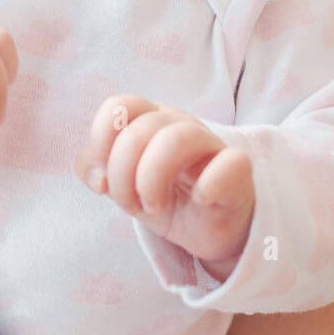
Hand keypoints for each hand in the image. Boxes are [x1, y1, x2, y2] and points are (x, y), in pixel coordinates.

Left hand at [76, 94, 254, 269]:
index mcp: (149, 120)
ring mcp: (210, 144)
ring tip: (153, 206)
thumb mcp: (123, 185)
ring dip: (153, 179)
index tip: (103, 180)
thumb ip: (96, 169)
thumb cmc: (166, 196)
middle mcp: (179, 124)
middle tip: (132, 205)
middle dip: (124, 175)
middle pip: (141, 129)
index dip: (102, 140)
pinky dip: (209, 185)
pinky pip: (230, 163)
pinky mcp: (238, 170)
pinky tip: (199, 200)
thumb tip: (95, 176)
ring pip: (178, 138)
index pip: (120, 105)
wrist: (210, 228)